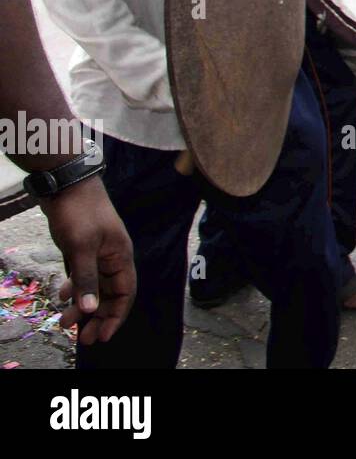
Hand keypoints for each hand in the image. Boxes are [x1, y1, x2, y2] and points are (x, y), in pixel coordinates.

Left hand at [41, 177, 135, 343]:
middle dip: (97, 317)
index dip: (116, 317)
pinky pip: (83, 277)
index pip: (125, 294)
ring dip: (82, 306)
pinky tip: (62, 296)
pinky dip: (75, 289)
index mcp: (121, 257)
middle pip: (110, 295)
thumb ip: (87, 279)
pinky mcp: (83, 249)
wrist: (66, 185)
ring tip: (64, 321)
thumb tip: (90, 310)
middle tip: (81, 337)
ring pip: (94, 287)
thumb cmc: (79, 213)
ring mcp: (98, 254)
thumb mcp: (81, 248)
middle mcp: (113, 258)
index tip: (101, 336)